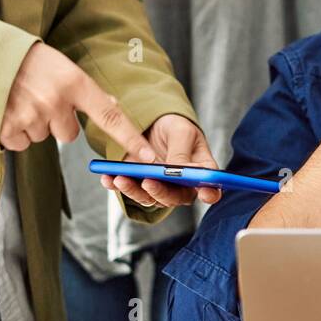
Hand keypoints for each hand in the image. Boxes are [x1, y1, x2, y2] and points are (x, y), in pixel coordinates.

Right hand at [1, 43, 159, 155]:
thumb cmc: (23, 59)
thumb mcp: (59, 65)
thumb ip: (84, 89)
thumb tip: (111, 106)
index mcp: (73, 82)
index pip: (110, 116)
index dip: (131, 139)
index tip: (150, 158)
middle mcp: (55, 102)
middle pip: (69, 134)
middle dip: (56, 122)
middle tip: (38, 98)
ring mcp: (31, 117)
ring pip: (43, 137)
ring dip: (32, 124)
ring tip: (18, 99)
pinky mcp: (8, 129)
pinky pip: (21, 143)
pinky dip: (13, 132)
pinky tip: (5, 111)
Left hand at [98, 113, 221, 209]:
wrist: (151, 123)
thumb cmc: (174, 126)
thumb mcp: (181, 132)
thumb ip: (181, 152)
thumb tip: (176, 171)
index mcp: (201, 170)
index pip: (211, 188)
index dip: (210, 193)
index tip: (205, 193)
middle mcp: (182, 185)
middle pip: (176, 198)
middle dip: (161, 192)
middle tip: (148, 181)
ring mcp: (161, 187)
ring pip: (150, 198)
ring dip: (134, 191)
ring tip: (121, 178)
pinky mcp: (140, 185)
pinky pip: (130, 190)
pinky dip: (117, 185)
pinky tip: (108, 178)